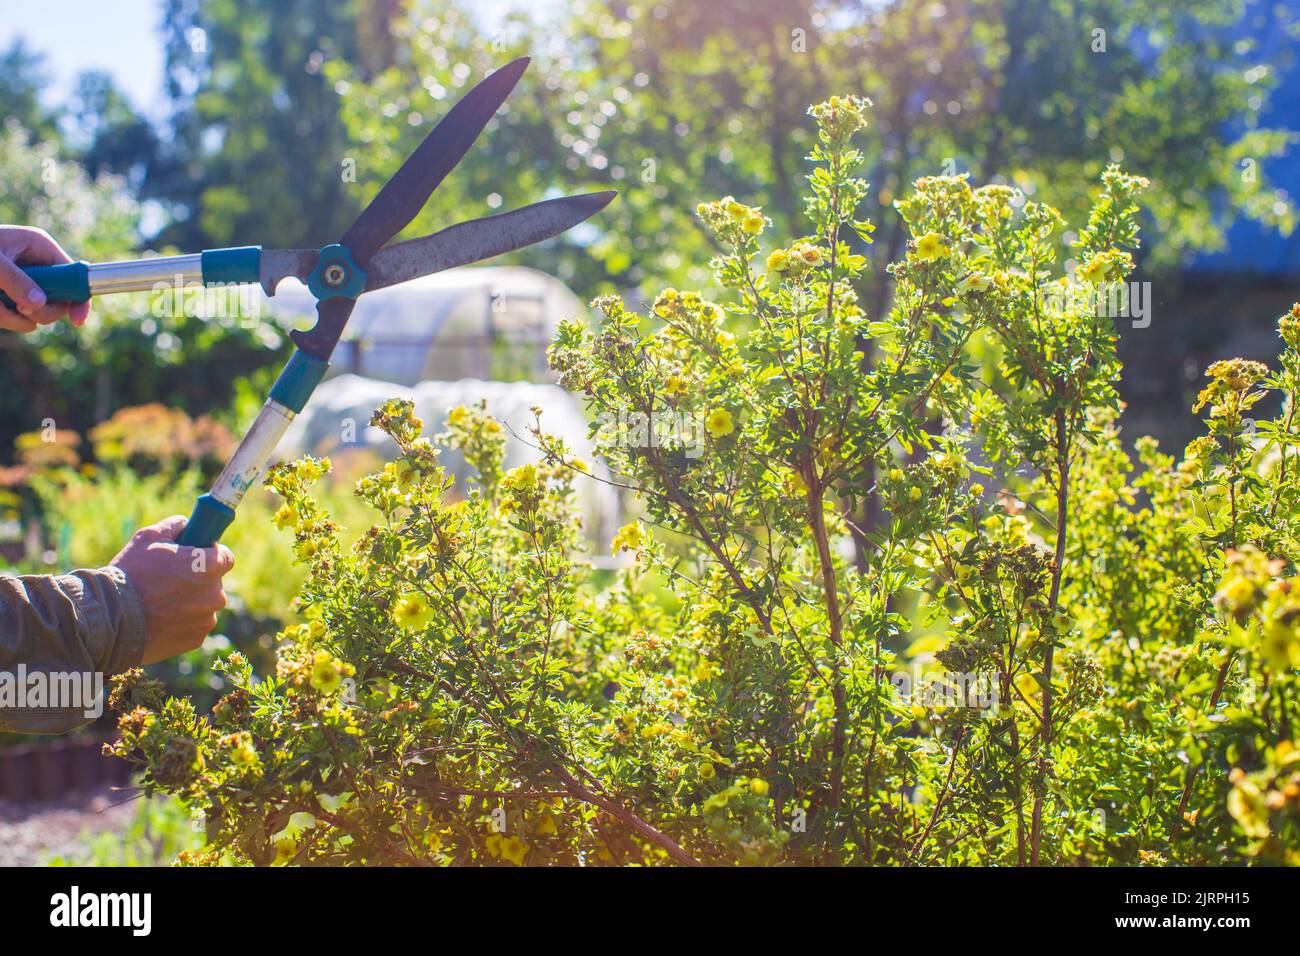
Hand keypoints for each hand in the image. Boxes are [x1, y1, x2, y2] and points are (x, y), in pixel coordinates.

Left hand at [0, 225, 91, 331]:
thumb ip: (14, 281)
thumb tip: (39, 305)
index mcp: (39, 247)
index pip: (74, 274)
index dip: (79, 298)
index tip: (77, 321)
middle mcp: (37, 265)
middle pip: (59, 300)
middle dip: (39, 310)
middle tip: (19, 309)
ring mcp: (25, 283)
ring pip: (36, 314)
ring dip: (12, 315)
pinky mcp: (12, 297)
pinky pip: (18, 318)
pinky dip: (2, 316)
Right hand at [110, 515, 234, 664]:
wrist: (110, 619)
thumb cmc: (130, 574)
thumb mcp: (148, 537)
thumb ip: (174, 526)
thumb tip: (186, 524)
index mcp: (209, 566)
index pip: (226, 557)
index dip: (210, 555)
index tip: (196, 557)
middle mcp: (215, 594)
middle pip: (214, 583)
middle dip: (197, 580)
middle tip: (169, 581)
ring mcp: (207, 618)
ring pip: (204, 606)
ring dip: (189, 603)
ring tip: (159, 602)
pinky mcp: (196, 639)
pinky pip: (194, 625)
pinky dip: (182, 622)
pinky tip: (159, 619)